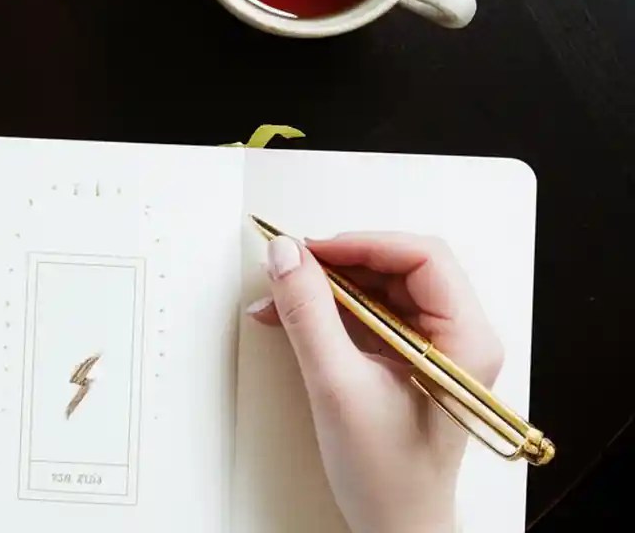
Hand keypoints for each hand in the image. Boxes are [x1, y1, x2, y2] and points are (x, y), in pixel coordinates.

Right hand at [247, 233, 502, 532]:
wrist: (394, 525)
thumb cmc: (387, 474)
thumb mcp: (337, 386)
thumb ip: (308, 314)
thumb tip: (286, 257)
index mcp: (466, 339)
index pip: (422, 258)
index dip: (363, 245)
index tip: (312, 251)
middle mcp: (458, 335)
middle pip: (399, 266)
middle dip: (340, 262)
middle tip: (291, 267)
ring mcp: (433, 345)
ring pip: (380, 286)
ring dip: (328, 286)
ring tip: (282, 295)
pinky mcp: (407, 357)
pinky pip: (369, 312)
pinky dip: (329, 309)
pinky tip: (291, 316)